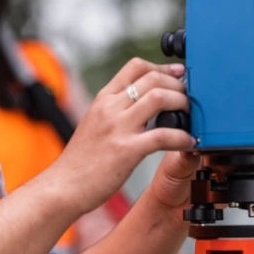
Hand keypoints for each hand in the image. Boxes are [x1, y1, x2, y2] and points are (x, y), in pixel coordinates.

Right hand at [45, 58, 193, 214]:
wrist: (62, 186)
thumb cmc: (80, 161)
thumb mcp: (94, 124)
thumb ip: (115, 111)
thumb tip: (140, 106)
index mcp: (103, 99)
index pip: (135, 66)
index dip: (162, 67)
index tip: (178, 75)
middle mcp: (110, 108)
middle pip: (152, 78)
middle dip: (178, 85)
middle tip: (190, 98)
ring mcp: (118, 128)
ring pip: (159, 98)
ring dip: (182, 104)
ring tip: (191, 116)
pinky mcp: (126, 150)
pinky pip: (163, 136)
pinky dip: (181, 137)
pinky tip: (189, 143)